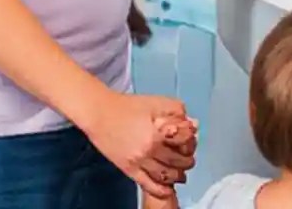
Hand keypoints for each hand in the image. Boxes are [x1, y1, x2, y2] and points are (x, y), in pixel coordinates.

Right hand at [80, 91, 196, 198]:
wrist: (100, 114)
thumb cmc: (127, 107)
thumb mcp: (157, 102)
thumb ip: (177, 111)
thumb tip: (191, 124)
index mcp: (158, 133)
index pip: (185, 142)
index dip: (191, 140)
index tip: (189, 139)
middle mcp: (149, 151)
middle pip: (178, 162)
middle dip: (187, 160)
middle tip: (187, 157)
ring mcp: (138, 162)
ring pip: (166, 176)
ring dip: (177, 175)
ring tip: (180, 171)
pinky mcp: (129, 169)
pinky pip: (148, 185)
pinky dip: (161, 189)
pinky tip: (168, 188)